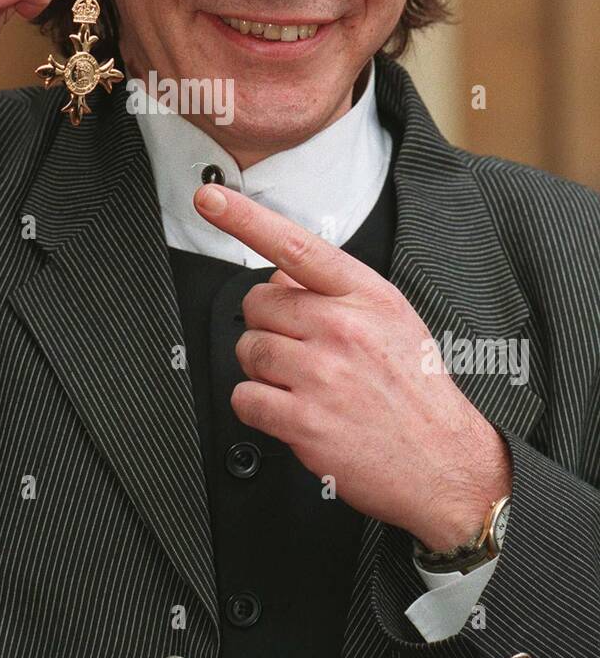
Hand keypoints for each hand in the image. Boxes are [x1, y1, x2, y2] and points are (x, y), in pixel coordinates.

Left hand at [194, 183, 512, 549]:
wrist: (446, 461)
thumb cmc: (416, 389)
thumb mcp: (391, 320)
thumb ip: (335, 292)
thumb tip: (280, 277)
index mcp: (366, 295)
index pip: (294, 245)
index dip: (244, 217)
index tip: (210, 197)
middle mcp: (342, 328)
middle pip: (257, 304)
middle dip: (268, 327)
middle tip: (301, 351)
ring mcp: (322, 374)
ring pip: (248, 350)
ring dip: (263, 369)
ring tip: (304, 384)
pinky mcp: (304, 421)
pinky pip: (245, 397)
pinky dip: (259, 407)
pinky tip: (292, 411)